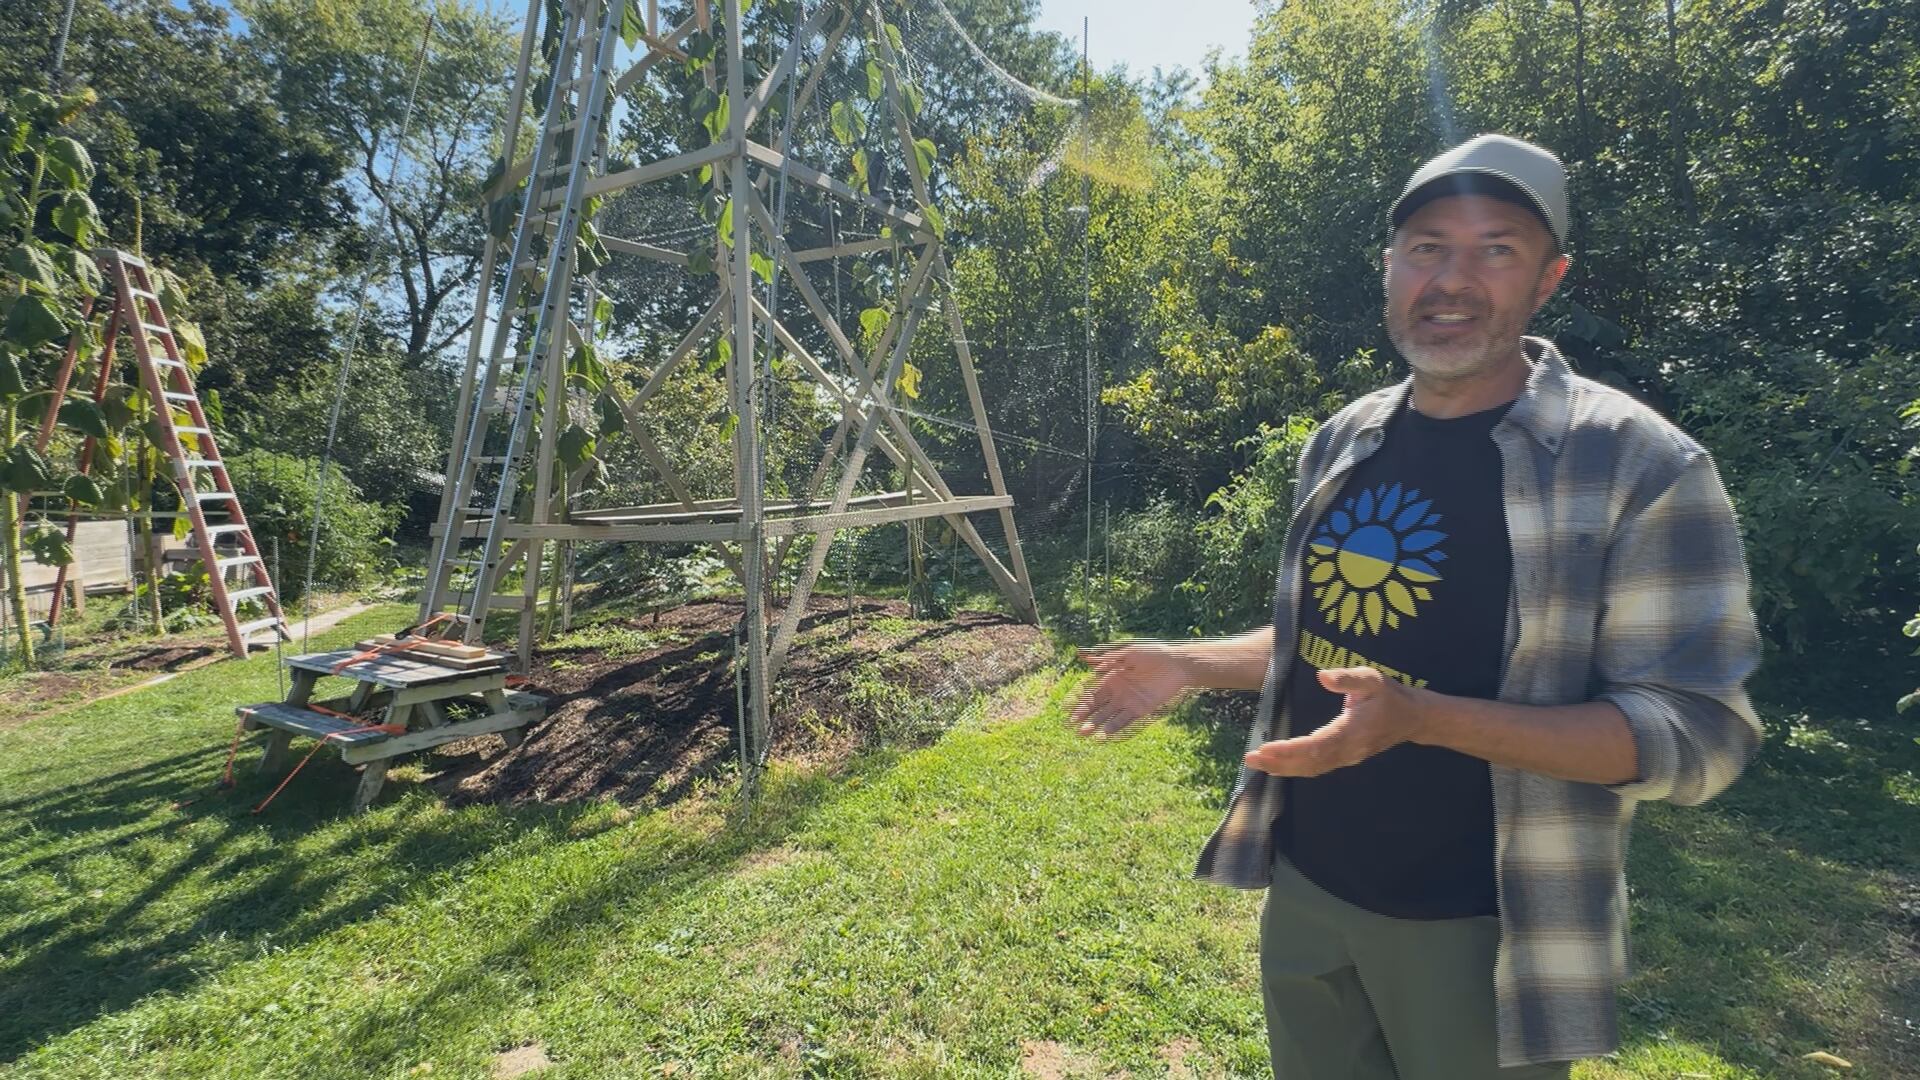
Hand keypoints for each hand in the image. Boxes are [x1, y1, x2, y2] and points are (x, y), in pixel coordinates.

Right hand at [1071, 642, 1193, 737]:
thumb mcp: (1129, 653)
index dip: (1081, 704)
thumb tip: (1091, 663)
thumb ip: (1111, 659)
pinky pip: (1125, 721)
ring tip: (1085, 734)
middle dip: (1085, 717)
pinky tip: (1103, 736)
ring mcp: (1129, 703)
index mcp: (1112, 679)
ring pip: (1109, 717)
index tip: (1070, 713)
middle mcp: (1118, 693)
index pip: (1093, 694)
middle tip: (1074, 727)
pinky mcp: (1142, 710)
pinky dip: (1114, 729)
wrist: (1177, 664)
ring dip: (1097, 726)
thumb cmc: (1154, 654)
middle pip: (1098, 708)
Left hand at [1243, 667, 1430, 775]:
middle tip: (1251, 760)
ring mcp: (1348, 757)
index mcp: (1352, 732)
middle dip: (1279, 762)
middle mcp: (1348, 750)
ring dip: (1284, 768)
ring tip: (1256, 764)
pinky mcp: (1345, 758)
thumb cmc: (1391, 696)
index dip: (1290, 750)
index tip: (1266, 749)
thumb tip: (1323, 676)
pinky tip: (1278, 766)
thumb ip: (1348, 678)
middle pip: (1310, 762)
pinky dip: (1296, 768)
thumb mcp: (1372, 679)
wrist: (1413, 718)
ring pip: (1312, 768)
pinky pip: (1317, 767)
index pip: (1316, 745)